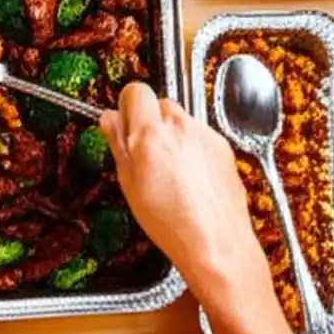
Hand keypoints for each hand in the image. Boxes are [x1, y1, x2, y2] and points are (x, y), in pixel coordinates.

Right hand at [100, 83, 268, 302]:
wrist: (216, 242)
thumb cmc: (171, 221)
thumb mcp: (129, 183)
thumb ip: (118, 144)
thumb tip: (109, 120)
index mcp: (151, 134)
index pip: (136, 91)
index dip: (128, 106)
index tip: (126, 123)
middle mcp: (181, 127)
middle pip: (160, 104)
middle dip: (150, 122)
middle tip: (145, 152)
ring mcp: (206, 135)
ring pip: (182, 120)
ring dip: (172, 135)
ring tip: (170, 171)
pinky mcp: (223, 147)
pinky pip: (201, 136)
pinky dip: (193, 148)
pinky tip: (190, 178)